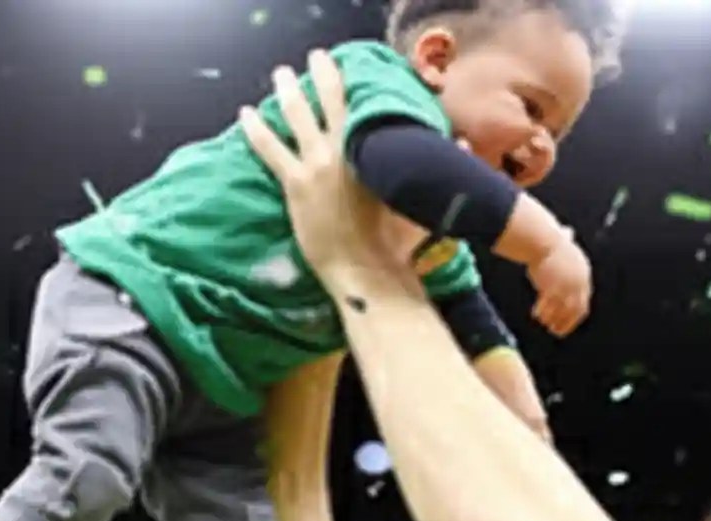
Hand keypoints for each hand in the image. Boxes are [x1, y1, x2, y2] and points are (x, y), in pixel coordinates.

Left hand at [239, 50, 419, 289]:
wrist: (369, 270)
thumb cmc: (400, 242)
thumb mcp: (423, 201)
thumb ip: (440, 168)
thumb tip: (463, 144)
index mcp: (373, 150)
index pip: (361, 105)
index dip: (352, 82)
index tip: (347, 68)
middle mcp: (343, 149)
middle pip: (328, 100)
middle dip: (322, 75)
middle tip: (317, 59)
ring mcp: (316, 165)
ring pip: (295, 116)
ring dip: (287, 93)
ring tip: (281, 77)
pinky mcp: (295, 184)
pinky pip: (270, 148)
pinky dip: (256, 130)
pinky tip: (247, 115)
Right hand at [527, 233, 590, 336]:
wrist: (542, 240)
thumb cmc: (549, 239)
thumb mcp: (563, 241)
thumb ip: (567, 239)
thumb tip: (567, 231)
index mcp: (583, 274)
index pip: (583, 301)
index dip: (573, 313)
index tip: (564, 320)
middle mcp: (579, 283)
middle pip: (575, 309)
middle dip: (566, 321)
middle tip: (555, 329)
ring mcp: (567, 287)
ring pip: (562, 311)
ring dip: (553, 319)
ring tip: (544, 322)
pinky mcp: (555, 289)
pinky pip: (550, 307)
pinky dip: (543, 312)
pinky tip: (535, 314)